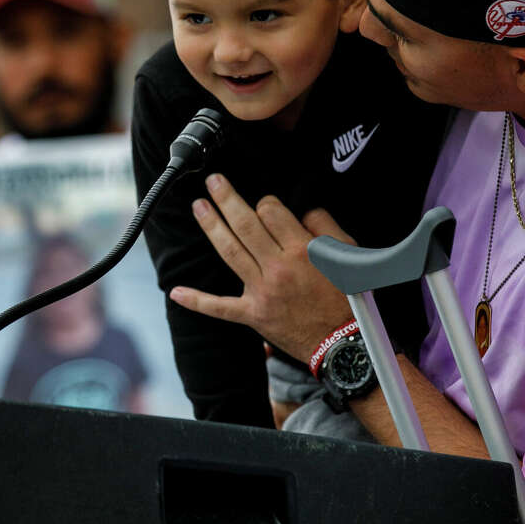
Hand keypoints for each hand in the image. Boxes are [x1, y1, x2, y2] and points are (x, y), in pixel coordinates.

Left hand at [168, 173, 354, 361]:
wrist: (343, 341)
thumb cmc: (347, 296)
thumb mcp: (347, 254)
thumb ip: (324, 226)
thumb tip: (303, 211)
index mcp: (301, 250)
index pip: (271, 212)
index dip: (265, 202)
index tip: (264, 203)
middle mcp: (278, 268)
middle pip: (245, 225)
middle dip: (227, 199)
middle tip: (213, 182)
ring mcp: (262, 292)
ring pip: (230, 252)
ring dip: (211, 227)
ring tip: (199, 207)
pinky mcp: (253, 314)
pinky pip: (220, 307)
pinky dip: (197, 300)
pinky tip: (177, 291)